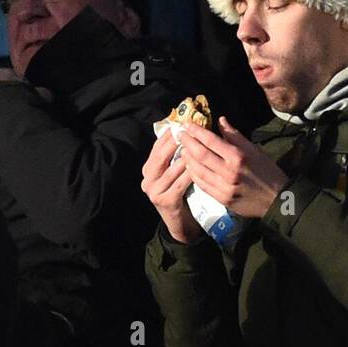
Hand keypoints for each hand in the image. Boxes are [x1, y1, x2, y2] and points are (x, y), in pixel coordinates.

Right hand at [141, 129, 203, 243]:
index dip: (169, 135)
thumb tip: (186, 130)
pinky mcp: (165, 201)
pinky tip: (200, 168)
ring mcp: (154, 192)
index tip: (183, 123)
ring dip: (185, 158)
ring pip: (171, 170)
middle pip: (161, 156)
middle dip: (176, 143)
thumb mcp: (177, 172)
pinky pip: (179, 184)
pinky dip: (189, 175)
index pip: (157, 147)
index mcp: (148, 169)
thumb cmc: (183, 193)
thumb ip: (177, 155)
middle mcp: (147, 180)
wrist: (183, 224)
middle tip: (190, 132)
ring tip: (198, 147)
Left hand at [179, 117, 288, 219]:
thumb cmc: (268, 171)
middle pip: (200, 155)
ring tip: (183, 149)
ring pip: (198, 170)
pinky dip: (193, 174)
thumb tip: (221, 120)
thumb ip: (236, 136)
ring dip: (187, 158)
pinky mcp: (222, 199)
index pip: (211, 141)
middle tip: (179, 135)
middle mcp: (229, 172)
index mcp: (238, 156)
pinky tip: (190, 167)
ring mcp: (224, 187)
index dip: (196, 131)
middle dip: (187, 143)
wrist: (276, 199)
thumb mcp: (255, 150)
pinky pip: (202, 184)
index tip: (186, 124)